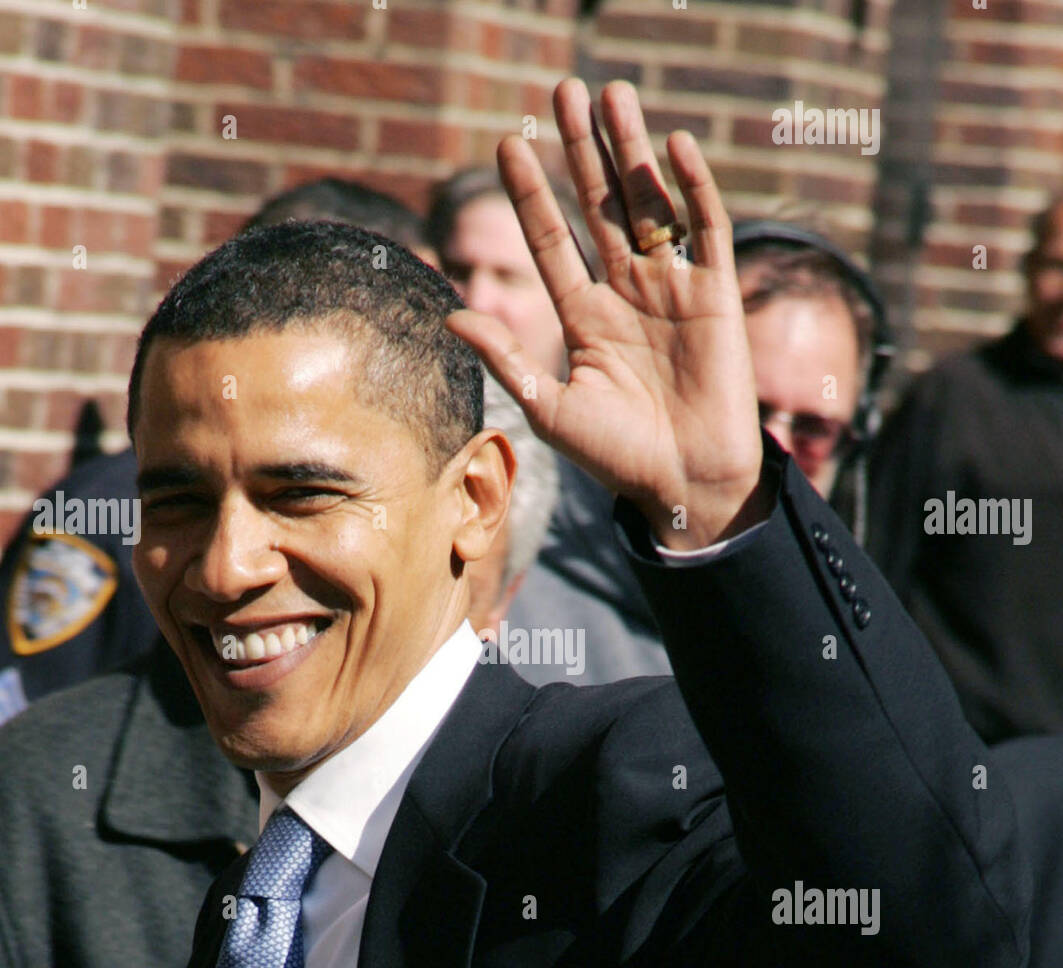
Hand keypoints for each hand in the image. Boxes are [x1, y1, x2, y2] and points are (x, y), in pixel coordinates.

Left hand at [445, 78, 770, 548]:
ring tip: (612, 95)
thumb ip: (506, 360)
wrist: (685, 485)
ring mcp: (672, 290)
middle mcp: (626, 294)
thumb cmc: (616, 458)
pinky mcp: (716, 295)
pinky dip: (693, 187)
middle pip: (599, 206)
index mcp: (584, 318)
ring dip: (631, 152)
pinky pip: (705, 229)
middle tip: (564, 91)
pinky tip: (673, 145)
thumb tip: (452, 315)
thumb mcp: (550, 408)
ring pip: (649, 204)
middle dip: (581, 150)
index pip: (552, 242)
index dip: (531, 194)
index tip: (508, 144)